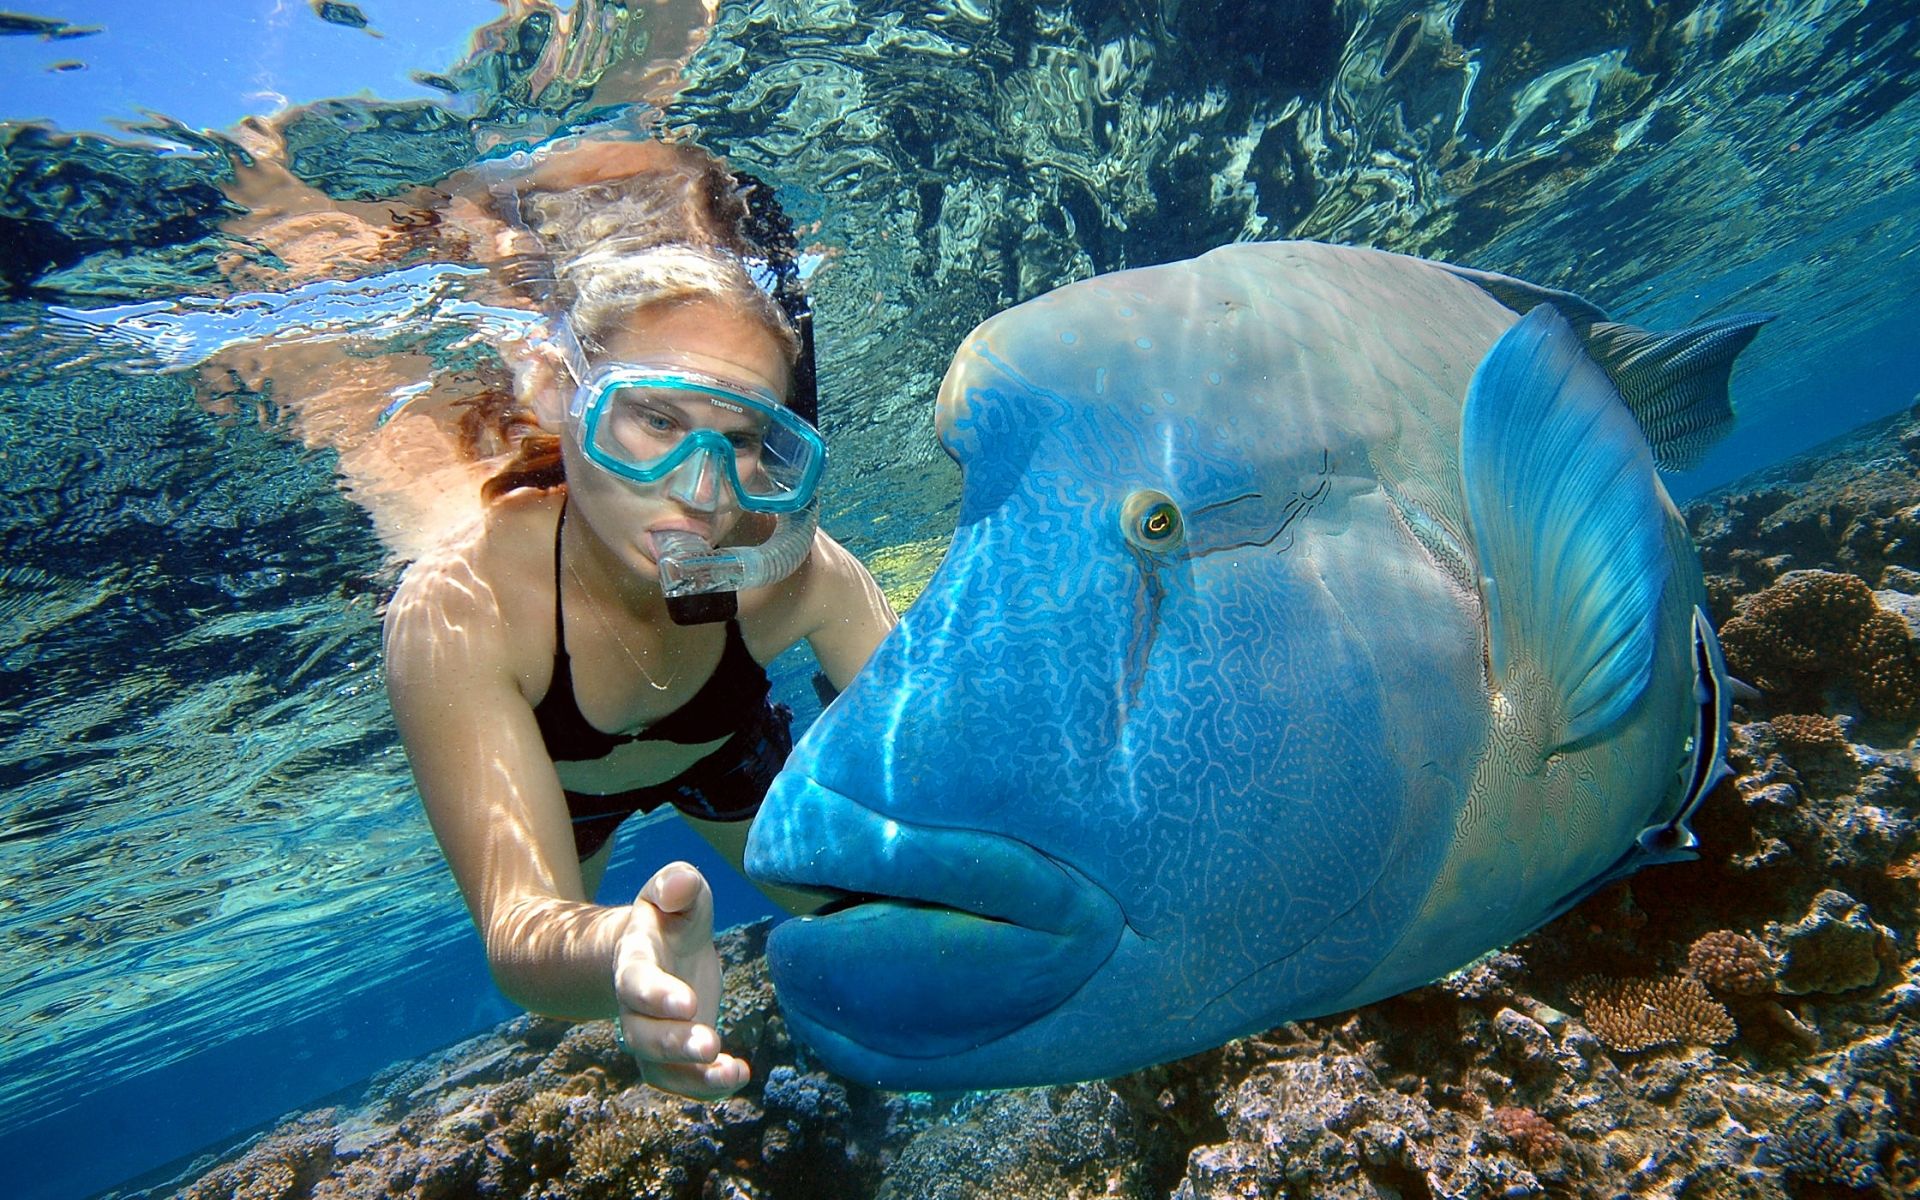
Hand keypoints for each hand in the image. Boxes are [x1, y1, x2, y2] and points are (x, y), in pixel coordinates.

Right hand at [612, 862, 749, 1099]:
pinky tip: (739, 1074)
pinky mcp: (671, 1056)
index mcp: (633, 962)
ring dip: (693, 1077)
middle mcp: (634, 1007)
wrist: (660, 948)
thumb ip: (677, 883)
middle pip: (642, 1036)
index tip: (688, 1003)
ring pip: (659, 1068)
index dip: (657, 996)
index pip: (636, 982)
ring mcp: (650, 1035)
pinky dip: (707, 1086)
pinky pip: (681, 1082)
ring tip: (731, 1073)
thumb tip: (679, 885)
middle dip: (674, 1044)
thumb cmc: (671, 915)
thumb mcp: (675, 889)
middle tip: (710, 1044)